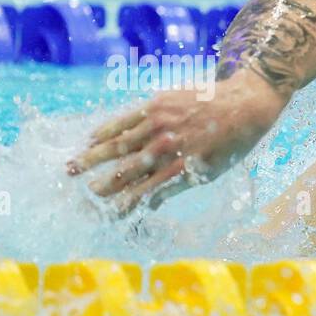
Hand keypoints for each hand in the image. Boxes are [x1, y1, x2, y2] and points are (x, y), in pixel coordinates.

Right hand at [67, 72, 285, 215]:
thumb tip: (147, 206)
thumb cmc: (229, 144)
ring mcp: (161, 123)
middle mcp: (168, 146)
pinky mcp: (157, 103)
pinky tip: (90, 139)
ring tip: (71, 167)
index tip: (104, 212)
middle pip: (126, 169)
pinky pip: (125, 118)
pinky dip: (106, 130)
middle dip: (101, 183)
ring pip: (119, 144)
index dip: (122, 203)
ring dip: (92, 157)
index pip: (143, 191)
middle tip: (81, 192)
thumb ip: (175, 186)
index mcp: (182, 168)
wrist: (245, 105)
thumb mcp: (209, 172)